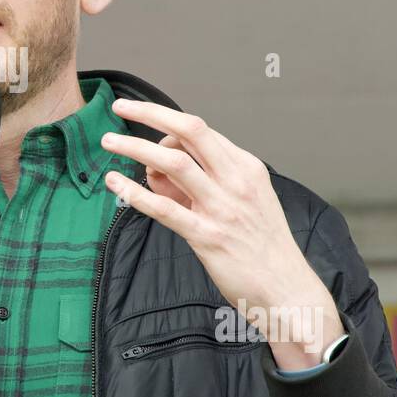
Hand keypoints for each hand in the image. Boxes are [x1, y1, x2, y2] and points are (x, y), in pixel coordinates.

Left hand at [99, 98, 342, 368]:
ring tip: (110, 141)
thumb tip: (155, 169)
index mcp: (246, 168)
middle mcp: (235, 181)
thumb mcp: (244, 202)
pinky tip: (115, 182)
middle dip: (151, 113)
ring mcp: (221, 207)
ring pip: (173, 163)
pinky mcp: (206, 236)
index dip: (168, 126)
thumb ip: (202, 183)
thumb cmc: (262, 246)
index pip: (201, 131)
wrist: (286, 288)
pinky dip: (134, 191)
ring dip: (135, 147)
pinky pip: (163, 208)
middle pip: (190, 130)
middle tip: (122, 107)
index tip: (147, 132)